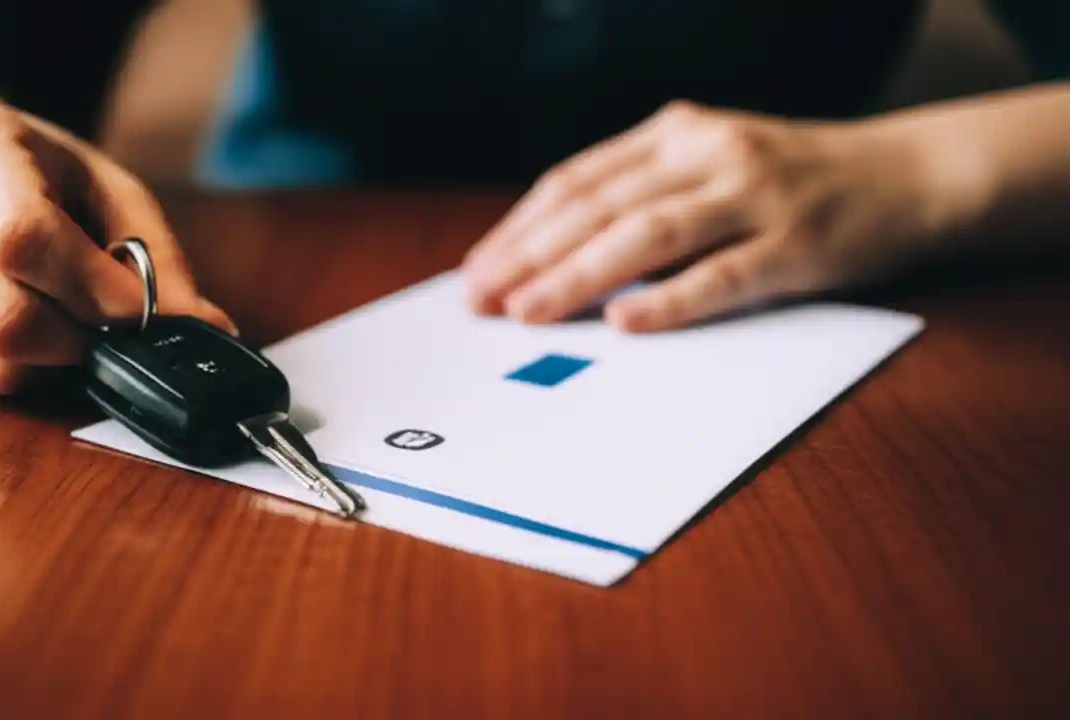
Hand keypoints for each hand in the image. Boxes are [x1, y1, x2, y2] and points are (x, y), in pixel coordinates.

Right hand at [0, 103, 233, 393]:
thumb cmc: (42, 176)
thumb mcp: (109, 188)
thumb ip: (156, 256)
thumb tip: (204, 326)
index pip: (21, 236)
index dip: (93, 291)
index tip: (140, 315)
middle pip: (1, 315)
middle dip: (77, 339)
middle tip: (109, 327)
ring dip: (50, 362)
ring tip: (69, 323)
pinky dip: (16, 372)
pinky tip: (30, 334)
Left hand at [464, 101, 939, 330]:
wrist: (908, 177)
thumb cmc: (790, 183)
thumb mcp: (709, 165)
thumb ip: (643, 196)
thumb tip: (554, 259)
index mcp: (676, 132)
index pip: (578, 181)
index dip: (521, 226)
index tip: (477, 270)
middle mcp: (709, 152)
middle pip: (600, 207)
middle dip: (531, 255)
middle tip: (480, 301)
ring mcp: (756, 195)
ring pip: (648, 236)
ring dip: (578, 275)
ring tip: (528, 312)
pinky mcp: (799, 244)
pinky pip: (723, 275)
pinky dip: (669, 299)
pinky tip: (624, 322)